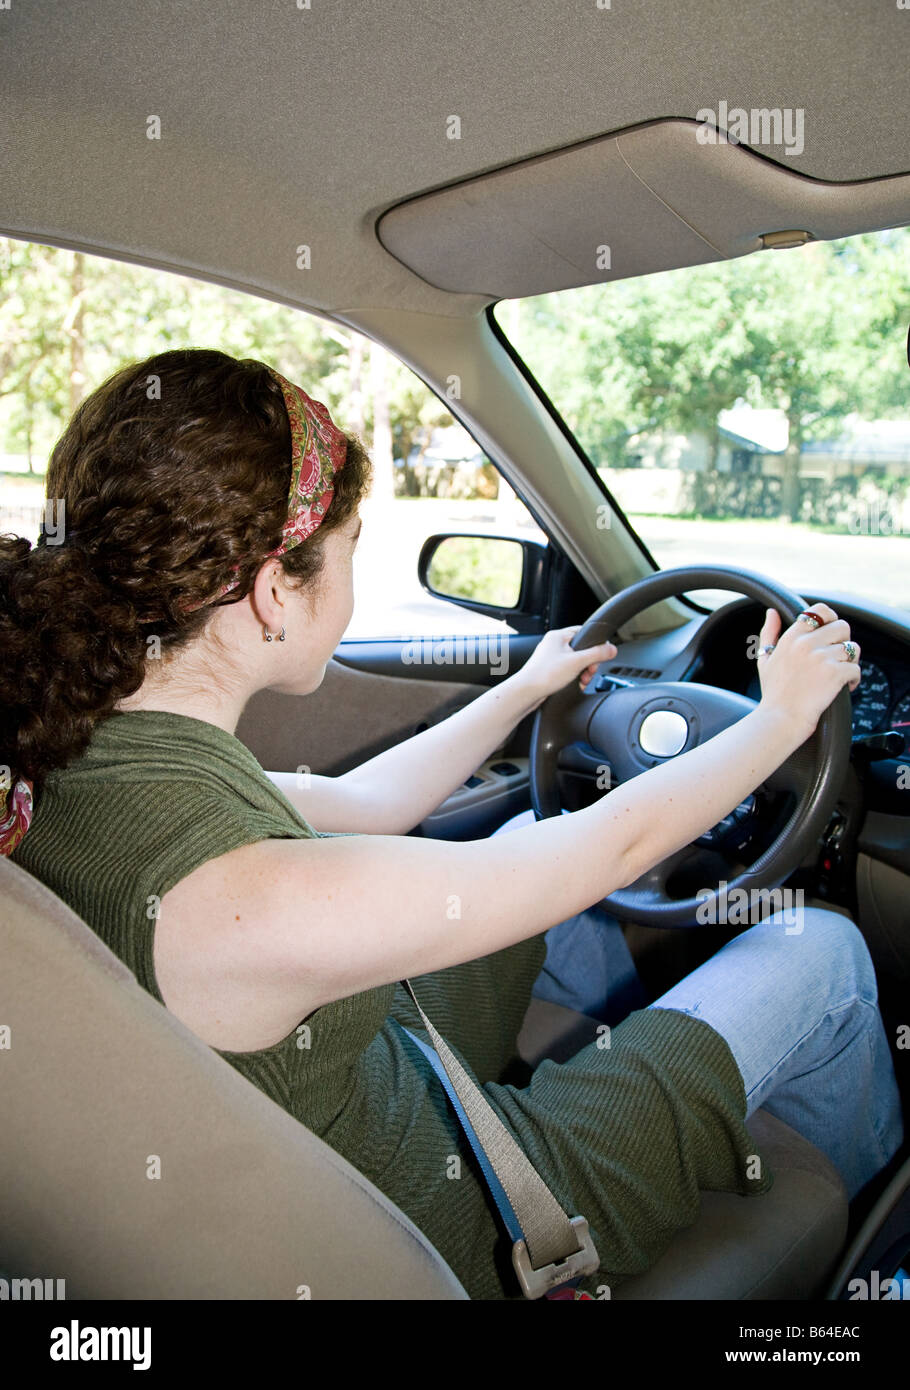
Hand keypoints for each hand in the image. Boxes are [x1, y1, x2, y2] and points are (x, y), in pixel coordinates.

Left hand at [517, 625, 617, 707]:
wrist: (526, 692)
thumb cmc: (545, 674)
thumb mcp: (577, 662)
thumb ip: (597, 654)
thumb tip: (612, 649)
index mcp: (558, 636)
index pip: (583, 632)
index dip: (595, 644)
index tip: (601, 655)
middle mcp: (553, 645)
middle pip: (581, 649)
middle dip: (589, 663)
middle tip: (589, 671)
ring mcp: (550, 658)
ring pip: (575, 662)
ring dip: (582, 672)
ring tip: (581, 680)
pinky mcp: (549, 670)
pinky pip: (568, 671)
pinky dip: (574, 678)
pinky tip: (575, 685)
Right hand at [756, 603, 860, 741]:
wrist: (780, 719)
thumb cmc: (773, 693)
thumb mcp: (765, 659)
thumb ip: (768, 633)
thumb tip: (772, 612)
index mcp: (792, 637)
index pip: (820, 611)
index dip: (830, 619)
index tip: (830, 633)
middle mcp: (807, 644)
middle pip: (842, 626)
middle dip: (843, 641)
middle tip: (837, 657)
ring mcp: (822, 658)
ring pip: (852, 648)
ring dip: (850, 661)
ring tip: (841, 674)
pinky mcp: (835, 674)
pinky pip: (856, 668)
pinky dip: (854, 679)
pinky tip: (845, 686)